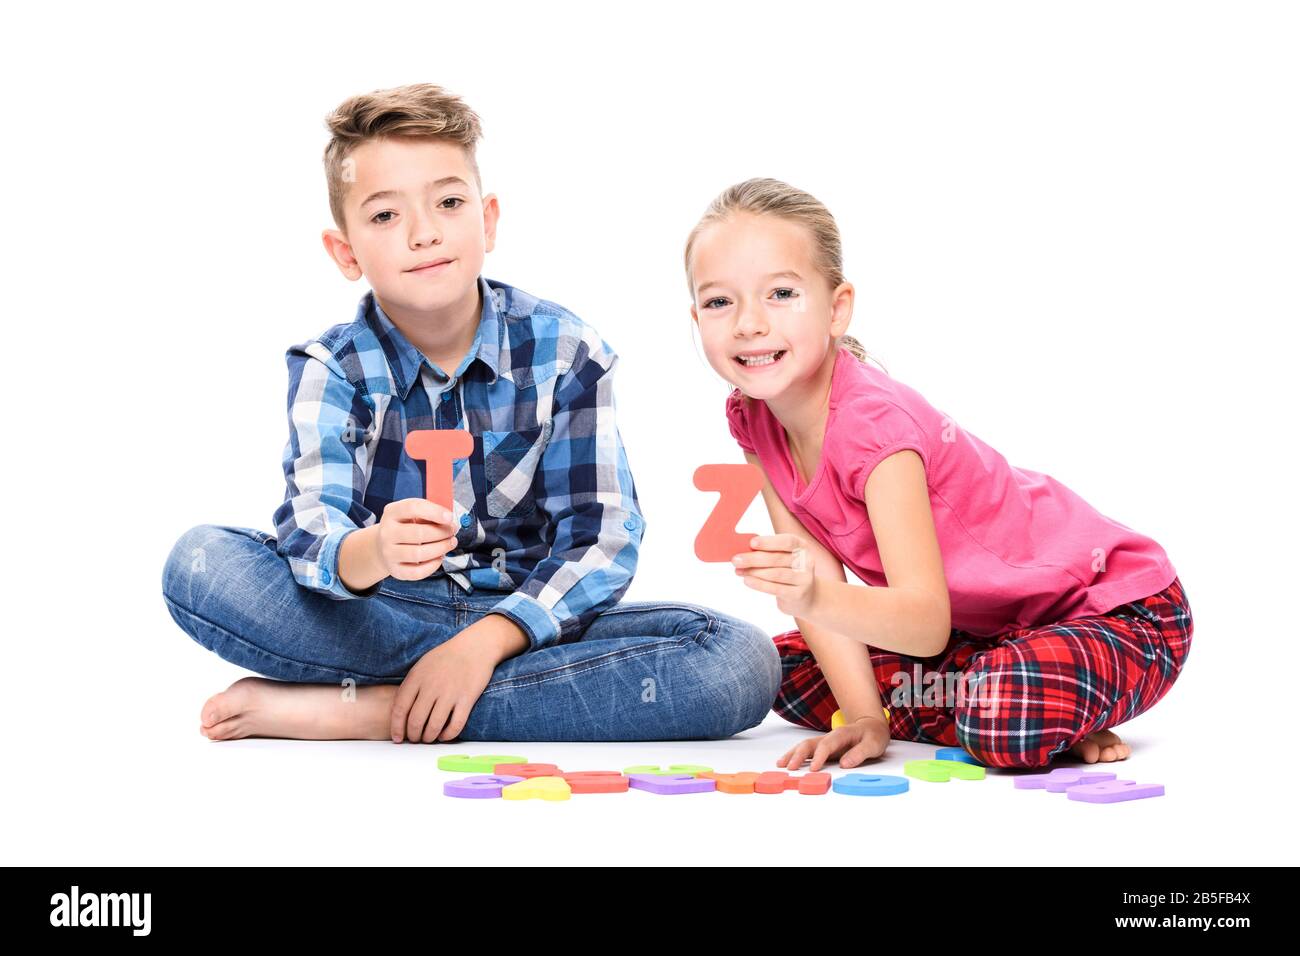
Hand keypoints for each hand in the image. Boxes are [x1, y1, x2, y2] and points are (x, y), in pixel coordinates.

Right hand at [375, 498, 457, 580]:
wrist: (384, 545)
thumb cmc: (405, 526)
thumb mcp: (412, 513)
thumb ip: (429, 512)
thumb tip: (448, 520)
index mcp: (392, 512)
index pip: (412, 508)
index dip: (434, 512)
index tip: (450, 517)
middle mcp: (387, 532)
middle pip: (418, 533)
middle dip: (442, 532)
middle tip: (452, 531)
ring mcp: (389, 553)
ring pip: (419, 554)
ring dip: (441, 548)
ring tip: (450, 543)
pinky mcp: (395, 570)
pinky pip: (417, 572)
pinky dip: (433, 565)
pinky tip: (439, 557)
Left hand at [389, 615, 527, 742]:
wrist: (475, 646)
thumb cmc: (447, 656)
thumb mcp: (422, 665)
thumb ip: (411, 685)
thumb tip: (400, 710)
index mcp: (417, 678)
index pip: (400, 709)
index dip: (396, 727)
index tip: (397, 738)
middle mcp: (431, 687)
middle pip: (415, 721)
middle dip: (413, 735)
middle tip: (415, 738)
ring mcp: (449, 693)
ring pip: (433, 726)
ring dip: (429, 738)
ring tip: (428, 738)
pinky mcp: (467, 699)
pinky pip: (455, 725)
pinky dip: (448, 735)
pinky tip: (444, 735)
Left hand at [732, 533, 818, 618]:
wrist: (805, 597)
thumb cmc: (787, 571)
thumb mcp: (781, 558)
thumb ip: (767, 552)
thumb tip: (742, 550)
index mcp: (801, 547)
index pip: (788, 541)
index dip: (769, 542)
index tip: (751, 543)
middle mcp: (806, 561)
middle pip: (778, 558)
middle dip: (754, 559)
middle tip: (736, 560)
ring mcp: (804, 578)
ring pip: (776, 574)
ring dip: (754, 572)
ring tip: (738, 571)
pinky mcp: (798, 594)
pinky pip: (776, 588)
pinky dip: (759, 584)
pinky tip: (747, 580)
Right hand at [777, 716, 889, 770]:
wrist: (871, 726)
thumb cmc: (872, 735)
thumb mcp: (873, 744)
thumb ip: (860, 753)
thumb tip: (844, 764)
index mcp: (842, 734)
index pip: (827, 745)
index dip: (819, 756)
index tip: (813, 768)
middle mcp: (830, 737)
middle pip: (810, 744)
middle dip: (799, 755)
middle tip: (790, 768)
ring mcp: (825, 741)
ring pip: (805, 746)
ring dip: (792, 754)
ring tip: (780, 764)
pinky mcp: (823, 747)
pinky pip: (806, 750)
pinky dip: (795, 755)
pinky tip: (786, 762)